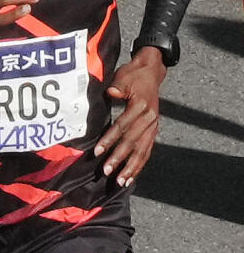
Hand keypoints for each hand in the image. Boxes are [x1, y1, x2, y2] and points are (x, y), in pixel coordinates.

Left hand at [96, 47, 166, 185]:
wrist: (152, 71)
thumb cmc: (133, 75)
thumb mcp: (124, 76)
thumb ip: (118, 86)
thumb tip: (112, 92)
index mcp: (141, 106)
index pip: (122, 126)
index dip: (110, 139)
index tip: (97, 151)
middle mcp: (150, 119)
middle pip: (133, 142)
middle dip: (119, 158)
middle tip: (106, 171)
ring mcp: (153, 126)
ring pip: (143, 150)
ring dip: (132, 167)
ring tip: (121, 181)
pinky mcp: (153, 130)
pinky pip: (147, 150)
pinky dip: (140, 164)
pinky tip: (132, 177)